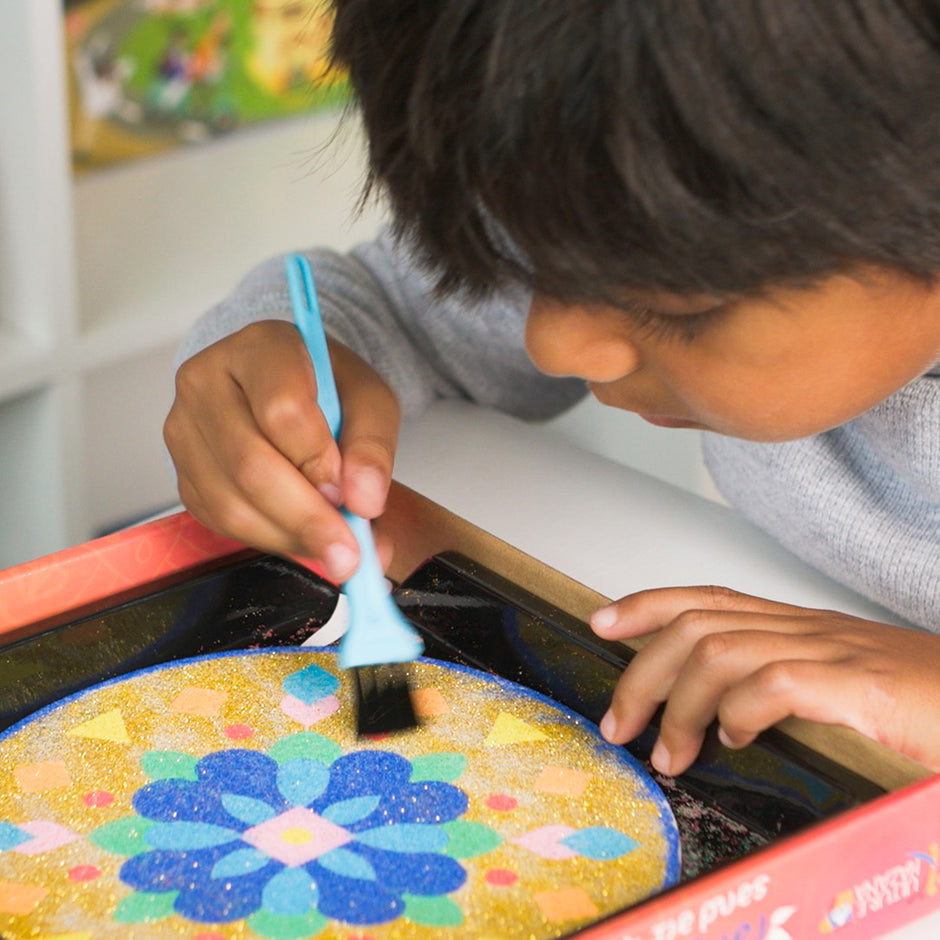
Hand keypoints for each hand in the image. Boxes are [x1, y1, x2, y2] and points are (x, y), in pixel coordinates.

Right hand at [164, 320, 400, 579]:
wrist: (288, 388)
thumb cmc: (327, 389)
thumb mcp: (369, 400)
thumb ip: (373, 446)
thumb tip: (363, 502)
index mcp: (258, 348)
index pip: (280, 409)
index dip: (316, 460)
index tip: (349, 494)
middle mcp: (206, 382)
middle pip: (249, 464)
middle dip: (305, 518)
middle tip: (350, 553)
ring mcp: (184, 429)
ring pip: (230, 502)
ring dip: (288, 537)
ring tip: (334, 548)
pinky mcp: (183, 472)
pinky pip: (219, 520)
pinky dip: (267, 540)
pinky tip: (301, 537)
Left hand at [589, 585, 939, 773]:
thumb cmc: (928, 704)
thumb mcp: (844, 687)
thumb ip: (786, 692)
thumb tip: (722, 720)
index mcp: (801, 627)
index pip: (708, 598)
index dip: (647, 604)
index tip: (603, 622)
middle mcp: (807, 629)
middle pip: (695, 625)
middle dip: (641, 672)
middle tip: (620, 723)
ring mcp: (834, 653)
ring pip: (719, 652)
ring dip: (680, 706)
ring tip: (672, 753)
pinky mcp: (861, 689)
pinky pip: (776, 683)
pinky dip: (741, 711)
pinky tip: (736, 739)